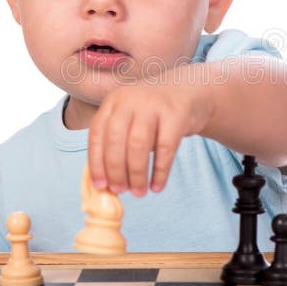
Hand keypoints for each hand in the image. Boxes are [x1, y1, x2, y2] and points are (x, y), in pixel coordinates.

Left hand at [88, 76, 214, 196]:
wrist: (190, 92)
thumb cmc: (154, 115)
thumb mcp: (130, 119)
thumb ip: (116, 143)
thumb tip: (104, 183)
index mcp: (114, 101)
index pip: (97, 134)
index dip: (96, 162)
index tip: (101, 186)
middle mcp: (131, 99)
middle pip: (116, 140)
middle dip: (116, 170)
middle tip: (120, 190)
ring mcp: (154, 104)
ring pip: (138, 145)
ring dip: (137, 174)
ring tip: (139, 192)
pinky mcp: (177, 114)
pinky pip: (165, 149)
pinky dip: (160, 172)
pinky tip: (157, 187)